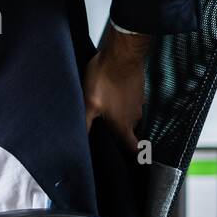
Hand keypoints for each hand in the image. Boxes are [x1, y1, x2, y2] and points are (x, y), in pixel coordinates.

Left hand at [83, 25, 151, 153]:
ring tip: (106, 116)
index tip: (134, 161)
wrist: (122, 54)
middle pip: (130, 133)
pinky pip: (131, 102)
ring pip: (130, 116)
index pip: (134, 148)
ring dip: (120, 118)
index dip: (134, 156)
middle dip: (121, 136)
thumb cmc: (104, 79)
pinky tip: (111, 98)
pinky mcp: (137, 89)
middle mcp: (134, 117)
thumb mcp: (88, 104)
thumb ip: (85, 124)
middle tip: (108, 135)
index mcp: (123, 125)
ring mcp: (138, 102)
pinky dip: (122, 104)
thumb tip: (78, 143)